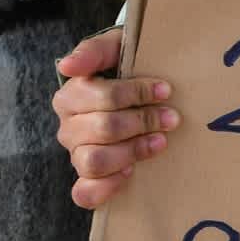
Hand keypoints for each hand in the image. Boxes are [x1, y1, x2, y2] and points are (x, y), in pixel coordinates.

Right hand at [51, 28, 176, 210]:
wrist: (137, 83)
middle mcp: (69, 126)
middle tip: (171, 117)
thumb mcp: (114, 47)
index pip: (100, 98)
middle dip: (143, 121)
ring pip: (93, 161)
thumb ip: (92, 51)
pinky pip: (84, 193)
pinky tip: (131, 172)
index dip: (135, 94)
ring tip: (160, 142)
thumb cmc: (126, 65)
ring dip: (132, 151)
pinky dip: (107, 187)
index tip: (165, 90)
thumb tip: (68, 66)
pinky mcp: (88, 177)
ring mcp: (77, 153)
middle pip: (102, 129)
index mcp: (71, 96)